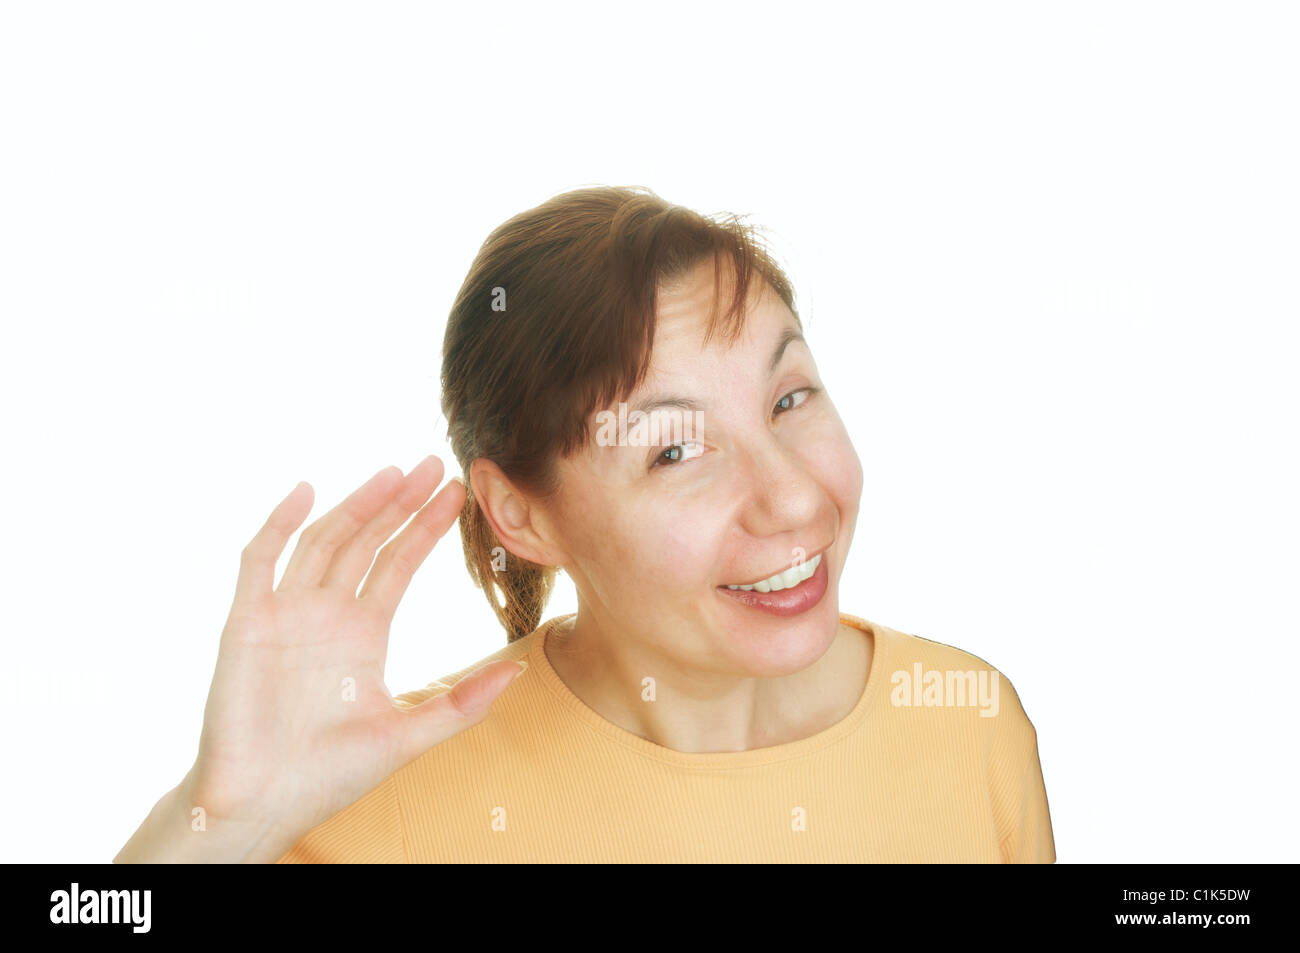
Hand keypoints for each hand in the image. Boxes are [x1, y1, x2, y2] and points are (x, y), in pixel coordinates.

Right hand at [170, 456, 519, 858]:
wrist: (261, 806)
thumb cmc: (328, 776)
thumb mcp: (406, 735)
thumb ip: (461, 702)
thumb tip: (519, 672)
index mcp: (362, 633)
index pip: (399, 564)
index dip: (426, 528)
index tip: (457, 492)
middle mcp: (326, 614)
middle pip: (367, 541)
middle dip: (400, 503)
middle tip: (434, 463)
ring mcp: (285, 614)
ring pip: (323, 541)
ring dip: (356, 505)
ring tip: (393, 472)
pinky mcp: (246, 623)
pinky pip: (260, 562)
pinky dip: (278, 525)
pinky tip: (306, 492)